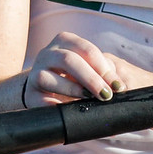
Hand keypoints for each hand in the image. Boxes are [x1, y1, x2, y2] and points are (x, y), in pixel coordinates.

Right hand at [21, 32, 152, 105]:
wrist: (44, 88)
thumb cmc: (74, 76)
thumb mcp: (89, 68)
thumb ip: (103, 74)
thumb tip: (122, 88)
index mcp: (65, 41)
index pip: (87, 50)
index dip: (104, 68)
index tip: (117, 87)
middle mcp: (47, 53)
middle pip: (69, 60)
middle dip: (90, 79)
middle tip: (106, 95)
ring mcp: (35, 73)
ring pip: (48, 78)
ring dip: (71, 90)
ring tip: (87, 101)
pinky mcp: (30, 95)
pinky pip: (39, 100)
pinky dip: (53, 106)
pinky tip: (68, 112)